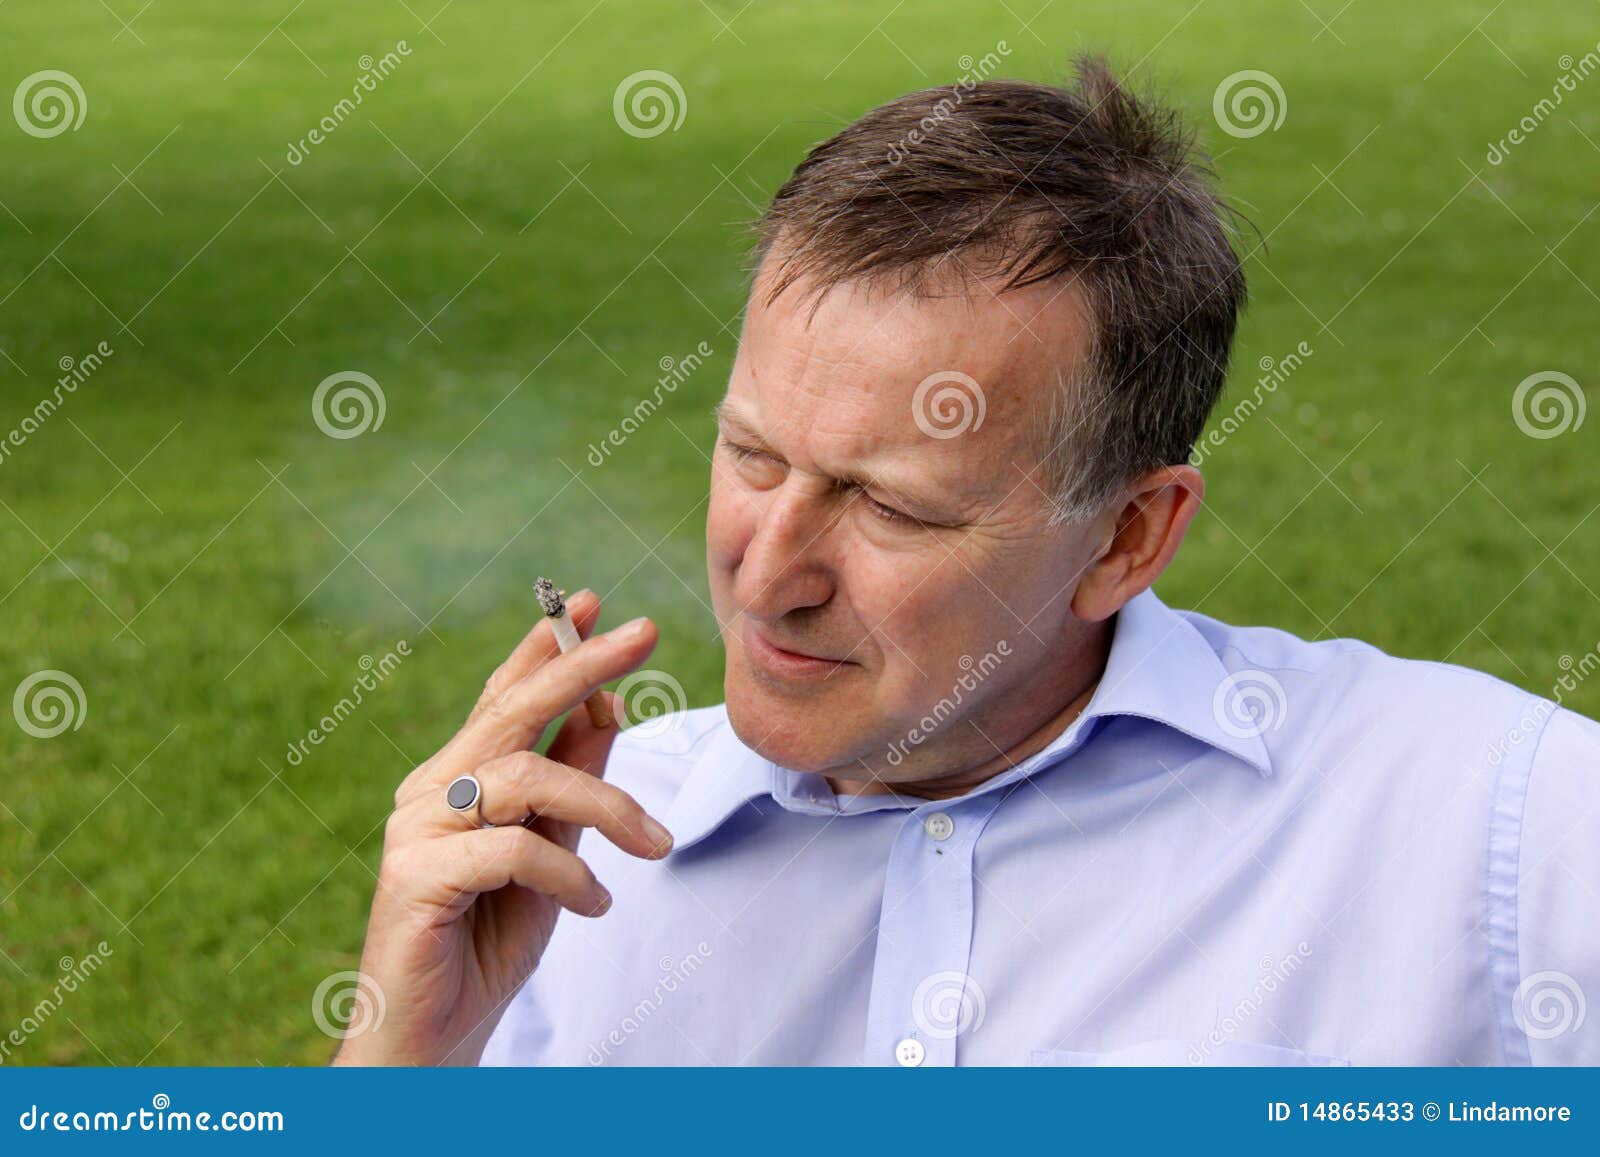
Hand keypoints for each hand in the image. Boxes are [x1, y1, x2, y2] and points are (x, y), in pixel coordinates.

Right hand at [332, 591, 670, 1065]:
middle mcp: (428, 791)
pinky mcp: (415, 877)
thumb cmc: (489, 940)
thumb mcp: (552, 851)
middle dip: (581, 663)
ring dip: (607, 805)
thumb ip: (572, 782)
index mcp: (455, 779)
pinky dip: (570, 872)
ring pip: (525, 777)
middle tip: (644, 631)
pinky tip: (595, 903)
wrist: (434, 1036)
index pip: (502, 697)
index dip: (544, 646)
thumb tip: (608, 707)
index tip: (588, 601)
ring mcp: (415, 831)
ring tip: (653, 847)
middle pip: (511, 711)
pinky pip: (512, 848)